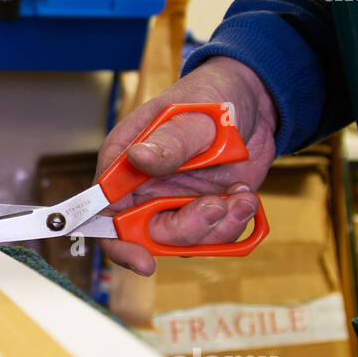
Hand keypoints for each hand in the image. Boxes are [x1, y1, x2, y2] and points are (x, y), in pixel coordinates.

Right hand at [97, 56, 278, 275]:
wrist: (254, 102)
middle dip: (187, 230)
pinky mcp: (203, 211)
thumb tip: (138, 158)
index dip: (118, 242)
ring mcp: (174, 202)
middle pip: (148, 235)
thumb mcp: (192, 117)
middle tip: (216, 207)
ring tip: (240, 197)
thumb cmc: (212, 97)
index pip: (103, 212)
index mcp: (125, 164)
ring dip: (217, 227)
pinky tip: (243, 197)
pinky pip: (212, 238)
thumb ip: (169, 142)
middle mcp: (144, 189)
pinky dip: (233, 224)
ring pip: (184, 242)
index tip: (145, 260)